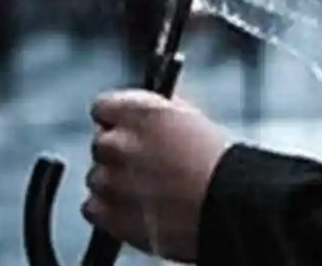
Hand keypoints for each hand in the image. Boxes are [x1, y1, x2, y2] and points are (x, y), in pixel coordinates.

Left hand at [83, 90, 230, 262]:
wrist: (229, 206)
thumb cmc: (217, 163)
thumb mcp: (189, 119)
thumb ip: (158, 111)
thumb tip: (145, 111)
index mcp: (137, 112)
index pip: (102, 108)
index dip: (115, 120)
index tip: (124, 130)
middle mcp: (119, 142)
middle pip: (100, 144)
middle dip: (118, 155)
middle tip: (143, 167)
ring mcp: (111, 179)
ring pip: (97, 178)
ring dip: (114, 184)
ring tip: (147, 193)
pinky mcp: (110, 213)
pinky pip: (92, 208)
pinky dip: (108, 211)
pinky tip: (134, 210)